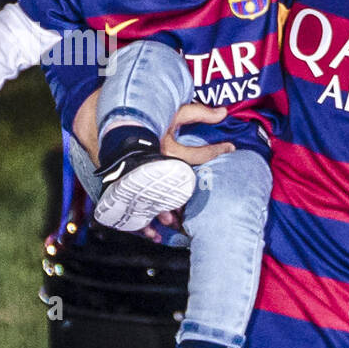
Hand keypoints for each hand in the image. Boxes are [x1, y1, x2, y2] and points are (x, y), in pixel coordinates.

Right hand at [133, 103, 234, 242]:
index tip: (231, 147)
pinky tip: (152, 235)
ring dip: (165, 215)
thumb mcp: (176, 112)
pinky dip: (144, 224)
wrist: (118, 126)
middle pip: (176, 190)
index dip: (218, 151)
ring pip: (157, 203)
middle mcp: (157, 166)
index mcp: (170, 149)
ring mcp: (144, 179)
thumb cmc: (150, 118)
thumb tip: (223, 112)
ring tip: (175, 224)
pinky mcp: (132, 188)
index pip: (201, 154)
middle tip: (202, 207)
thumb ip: (199, 113)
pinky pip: (138, 209)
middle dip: (186, 201)